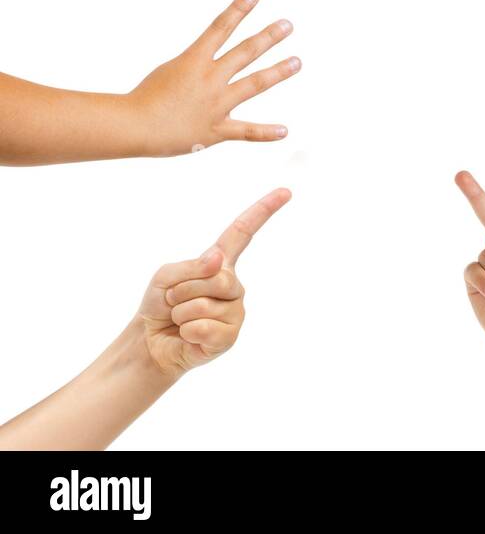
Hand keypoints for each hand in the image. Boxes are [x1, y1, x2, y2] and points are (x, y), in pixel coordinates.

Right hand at [128, 0, 299, 154]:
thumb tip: (206, 65)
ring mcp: (215, 104)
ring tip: (297, 62)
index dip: (238, 10)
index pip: (219, 28)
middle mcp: (209, 79)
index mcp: (193, 61)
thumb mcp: (169, 72)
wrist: (132, 126)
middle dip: (268, 36)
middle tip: (288, 25)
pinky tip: (285, 131)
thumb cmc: (142, 99)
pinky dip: (266, 132)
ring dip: (278, 72)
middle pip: (245, 52)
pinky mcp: (216, 130)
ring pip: (254, 84)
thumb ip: (193, 67)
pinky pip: (246, 132)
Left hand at [136, 188, 289, 376]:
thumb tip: (219, 261)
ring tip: (180, 319)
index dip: (264, 210)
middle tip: (173, 301)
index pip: (243, 232)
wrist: (150, 341)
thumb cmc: (159, 305)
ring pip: (207, 305)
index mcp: (220, 263)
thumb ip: (191, 266)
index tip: (286, 192)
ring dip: (181, 312)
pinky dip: (187, 331)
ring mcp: (235, 311)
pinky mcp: (230, 336)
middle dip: (183, 290)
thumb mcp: (165, 276)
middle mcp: (233, 285)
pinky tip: (188, 335)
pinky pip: (206, 327)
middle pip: (218, 278)